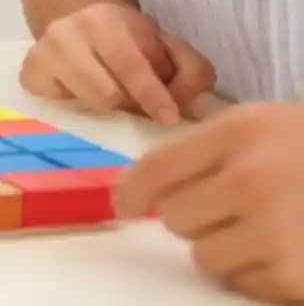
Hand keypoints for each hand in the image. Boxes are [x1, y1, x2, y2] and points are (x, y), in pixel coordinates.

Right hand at [19, 2, 214, 124]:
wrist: (76, 16)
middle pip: (107, 93)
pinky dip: (75, 103)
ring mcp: (41, 53)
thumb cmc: (127, 38)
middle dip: (131, 103)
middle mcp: (66, 32)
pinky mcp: (28, 74)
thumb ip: (188, 69)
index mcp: (105, 19)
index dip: (152, 93)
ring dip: (107, 105)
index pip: (130, 64)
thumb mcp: (164, 43)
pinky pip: (60, 105)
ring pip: (87, 103)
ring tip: (111, 91)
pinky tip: (80, 89)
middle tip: (142, 105)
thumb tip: (190, 107)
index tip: (168, 117)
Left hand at [115, 103, 303, 302]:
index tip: (123, 204)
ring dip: (224, 248)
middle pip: (175, 218)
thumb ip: (206, 150)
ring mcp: (277, 231)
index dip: (131, 190)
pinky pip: (242, 283)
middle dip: (195, 216)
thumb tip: (142, 189)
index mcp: (243, 132)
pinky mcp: (293, 275)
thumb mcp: (265, 127)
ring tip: (266, 228)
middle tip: (232, 207)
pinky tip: (289, 248)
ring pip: (204, 256)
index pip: (158, 166)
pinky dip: (258, 273)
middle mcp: (254, 179)